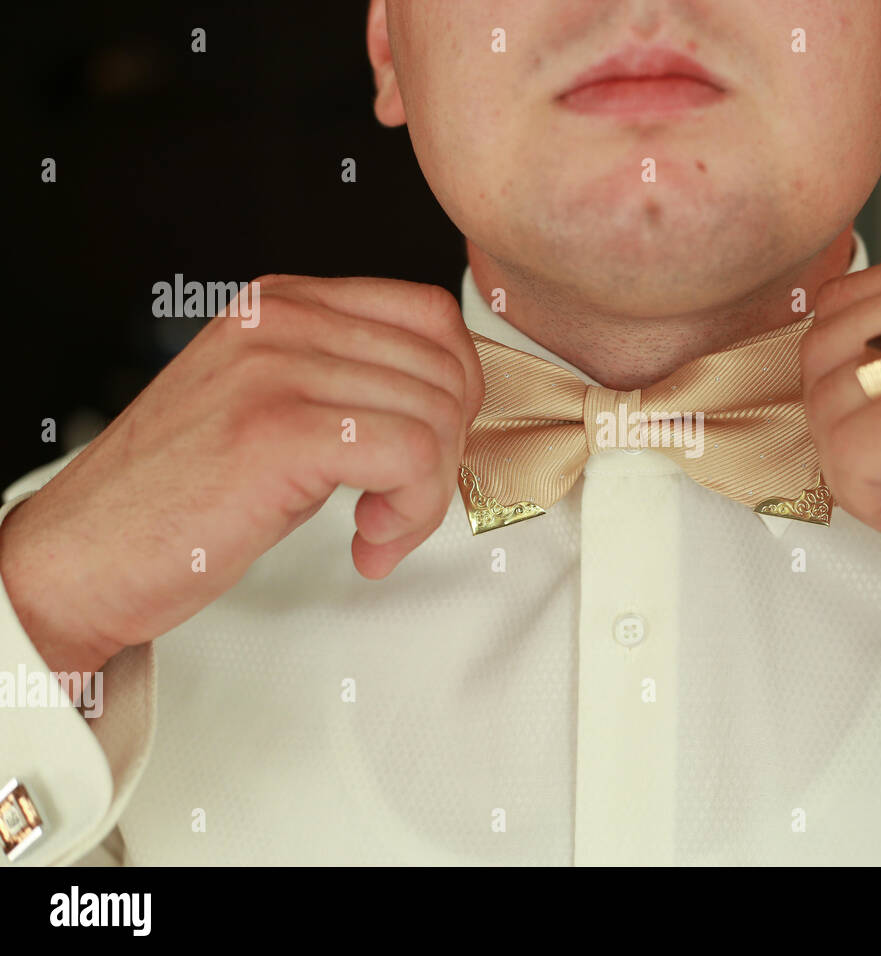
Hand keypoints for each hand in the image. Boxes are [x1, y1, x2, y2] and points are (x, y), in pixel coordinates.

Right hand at [0, 276, 482, 673]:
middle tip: (406, 504)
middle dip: (448, 450)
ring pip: (436, 414)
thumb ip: (352, 385)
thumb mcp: (274, 409)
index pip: (429, 314)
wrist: (82, 557)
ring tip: (379, 530)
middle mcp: (280, 320)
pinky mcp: (276, 431)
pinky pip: (410, 456)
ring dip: (428, 493)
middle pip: (445, 364)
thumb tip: (452, 403)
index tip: (429, 451)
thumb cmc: (179, 497)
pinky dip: (413, 512)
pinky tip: (371, 542)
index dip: (456, 390)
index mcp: (282, 303)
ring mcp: (275, 370)